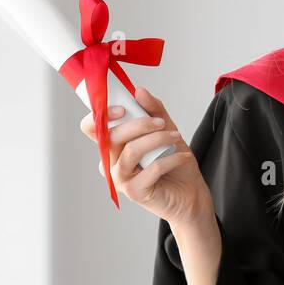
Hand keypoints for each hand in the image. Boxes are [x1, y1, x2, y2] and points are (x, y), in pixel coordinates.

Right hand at [79, 85, 212, 227]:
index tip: (124, 107)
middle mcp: (111, 161)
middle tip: (161, 122)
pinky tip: (183, 156)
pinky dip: (171, 159)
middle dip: (139, 124)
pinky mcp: (134, 192)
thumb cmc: (175, 164)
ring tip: (176, 137)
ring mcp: (120, 178)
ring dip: (157, 140)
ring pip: (130, 152)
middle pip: (111, 137)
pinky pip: (150, 169)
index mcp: (113, 145)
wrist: (191, 194)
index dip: (100, 115)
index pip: (92, 127)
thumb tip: (139, 91)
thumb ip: (154, 110)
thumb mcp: (167, 130)